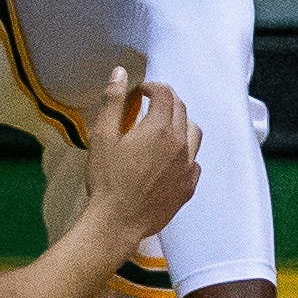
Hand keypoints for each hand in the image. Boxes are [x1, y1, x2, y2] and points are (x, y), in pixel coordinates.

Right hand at [85, 73, 201, 251]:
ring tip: (163, 129)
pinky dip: (185, 153)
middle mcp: (179, 144)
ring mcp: (187, 166)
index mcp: (159, 128)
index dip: (152, 87)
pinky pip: (194, 161)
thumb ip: (113, 102)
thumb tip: (120, 73)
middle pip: (181, 109)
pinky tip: (170, 159)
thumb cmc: (106, 180)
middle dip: (166, 101)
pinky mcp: (188, 187)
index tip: (140, 91)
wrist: (116, 224)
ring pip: (193, 133)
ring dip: (180, 124)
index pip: (165, 94)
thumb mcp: (102, 137)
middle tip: (149, 105)